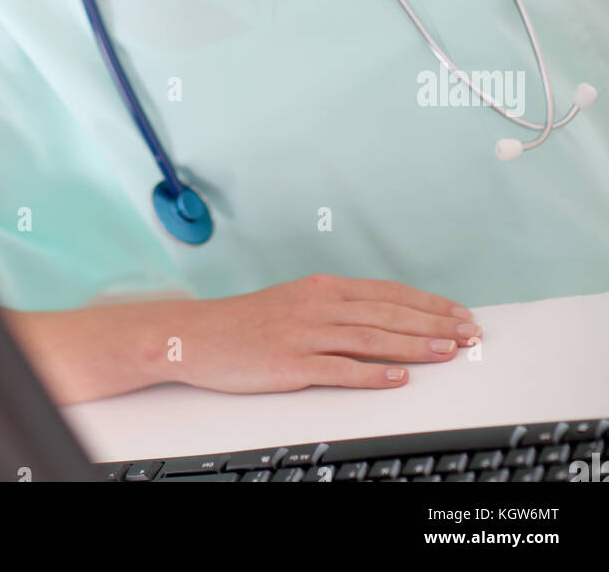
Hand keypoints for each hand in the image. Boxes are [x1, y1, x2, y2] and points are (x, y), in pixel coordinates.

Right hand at [168, 273, 480, 393]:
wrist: (198, 335)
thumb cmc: (247, 322)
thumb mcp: (295, 302)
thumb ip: (336, 308)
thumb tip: (382, 319)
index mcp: (322, 288)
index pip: (388, 293)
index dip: (428, 304)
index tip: (459, 314)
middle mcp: (318, 305)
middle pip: (387, 314)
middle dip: (434, 324)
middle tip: (468, 334)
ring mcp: (304, 334)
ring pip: (371, 338)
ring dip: (414, 346)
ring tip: (447, 353)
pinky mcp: (290, 364)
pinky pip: (338, 369)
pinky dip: (371, 374)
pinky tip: (398, 378)